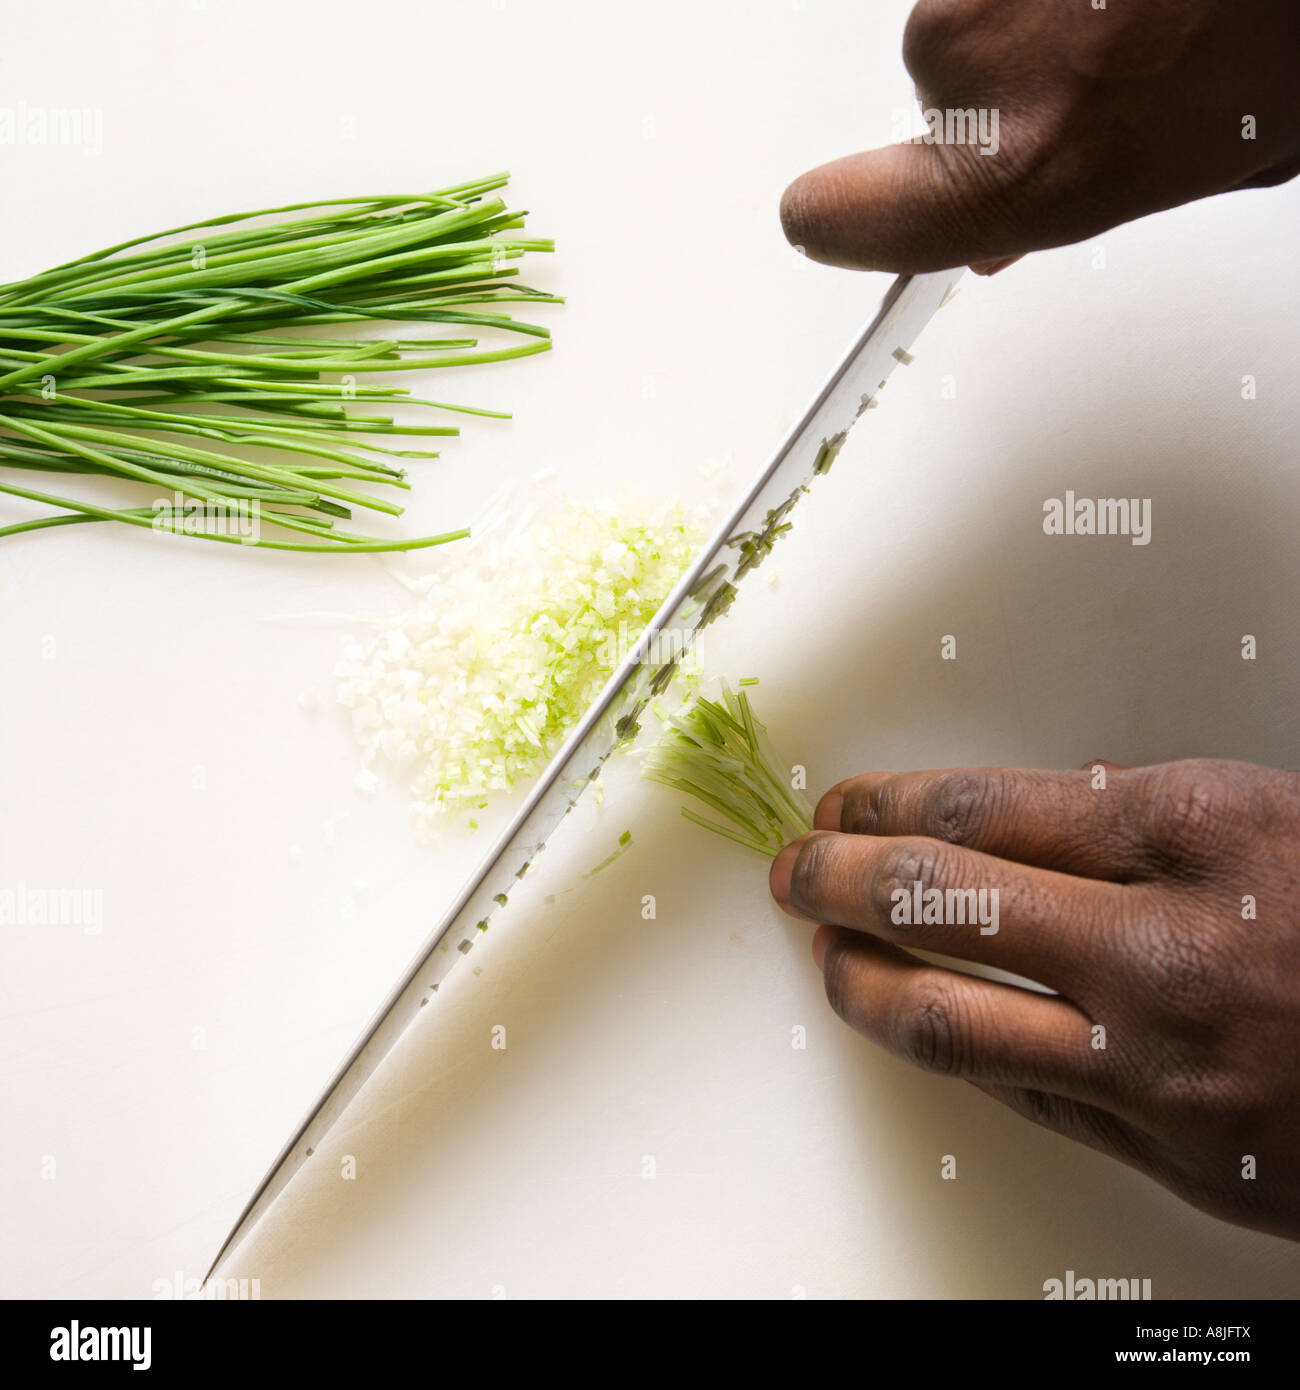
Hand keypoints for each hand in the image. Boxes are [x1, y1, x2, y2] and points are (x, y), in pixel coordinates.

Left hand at [769, 758, 1299, 1239]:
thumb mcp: (1272, 818)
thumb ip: (1138, 818)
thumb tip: (1019, 813)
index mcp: (1199, 834)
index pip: (977, 809)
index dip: (885, 804)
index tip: (845, 802)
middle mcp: (1164, 948)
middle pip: (937, 903)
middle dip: (838, 878)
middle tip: (797, 867)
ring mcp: (1159, 1061)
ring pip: (948, 1021)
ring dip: (862, 980)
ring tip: (825, 951)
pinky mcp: (1167, 1148)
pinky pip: (1018, 1092)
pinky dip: (952, 1048)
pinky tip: (916, 1019)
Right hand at [780, 0, 1299, 272]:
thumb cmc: (1277, 28)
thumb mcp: (1185, 161)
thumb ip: (1069, 202)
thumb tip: (1006, 227)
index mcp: (1014, 170)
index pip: (841, 218)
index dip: (840, 218)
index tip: (836, 220)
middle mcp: (967, 69)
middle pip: (936, 93)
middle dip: (1008, 84)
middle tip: (1106, 63)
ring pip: (975, 8)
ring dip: (1047, 8)